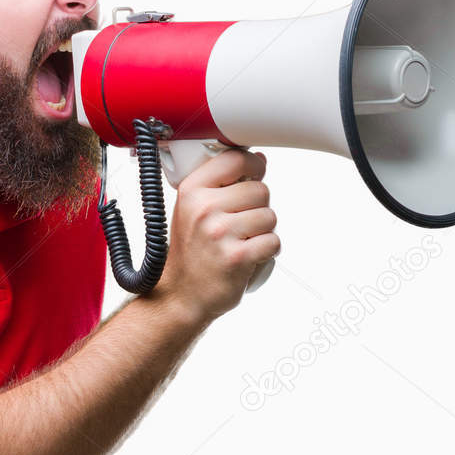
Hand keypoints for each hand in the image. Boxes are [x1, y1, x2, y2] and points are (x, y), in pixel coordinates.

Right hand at [155, 148, 278, 325]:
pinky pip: (273, 241)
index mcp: (191, 191)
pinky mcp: (237, 257)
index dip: (253, 165)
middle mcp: (203, 208)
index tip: (255, 173)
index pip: (235, 159)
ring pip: (270, 216)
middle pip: (260, 190)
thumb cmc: (191, 252)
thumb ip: (220, 184)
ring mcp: (220, 233)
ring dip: (265, 231)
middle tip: (242, 224)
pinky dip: (268, 250)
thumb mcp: (192, 210)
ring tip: (245, 241)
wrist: (180, 295)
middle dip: (259, 207)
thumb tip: (259, 160)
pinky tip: (252, 255)